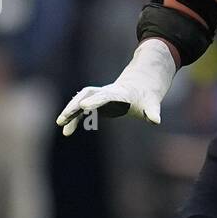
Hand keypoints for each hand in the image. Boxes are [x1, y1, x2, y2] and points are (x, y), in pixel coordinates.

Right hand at [57, 39, 176, 136]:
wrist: (140, 87)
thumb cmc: (146, 98)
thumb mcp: (152, 104)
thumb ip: (153, 111)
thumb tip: (156, 120)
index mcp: (120, 93)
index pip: (106, 96)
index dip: (95, 101)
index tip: (83, 107)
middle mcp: (106, 92)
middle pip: (87, 95)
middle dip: (74, 105)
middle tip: (63, 117)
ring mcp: (99, 96)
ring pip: (80, 101)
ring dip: (70, 112)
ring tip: (61, 124)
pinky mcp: (96, 102)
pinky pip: (82, 110)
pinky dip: (74, 119)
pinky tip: (67, 130)